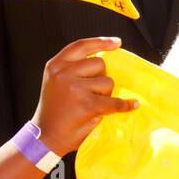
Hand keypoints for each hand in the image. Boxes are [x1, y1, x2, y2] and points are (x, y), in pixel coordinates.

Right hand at [32, 37, 137, 156]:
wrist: (45, 136)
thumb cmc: (54, 110)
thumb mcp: (55, 82)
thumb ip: (72, 68)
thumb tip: (103, 60)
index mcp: (56, 65)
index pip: (81, 46)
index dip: (100, 42)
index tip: (116, 43)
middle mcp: (64, 73)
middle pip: (99, 64)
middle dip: (101, 77)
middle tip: (91, 93)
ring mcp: (75, 88)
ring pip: (107, 82)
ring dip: (105, 93)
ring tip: (91, 104)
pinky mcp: (87, 105)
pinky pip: (114, 102)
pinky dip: (125, 105)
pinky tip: (133, 105)